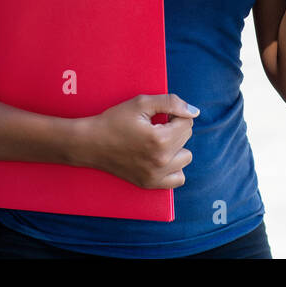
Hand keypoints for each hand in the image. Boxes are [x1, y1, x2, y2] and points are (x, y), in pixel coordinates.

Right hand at [81, 94, 197, 188]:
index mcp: (161, 140)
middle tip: (154, 125)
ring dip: (177, 147)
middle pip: (187, 138)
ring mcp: (156, 175)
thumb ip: (171, 103)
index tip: (159, 114)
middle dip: (175, 128)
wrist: (91, 143)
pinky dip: (174, 167)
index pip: (187, 122)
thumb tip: (195, 112)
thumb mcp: (141, 103)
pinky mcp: (150, 184)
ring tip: (158, 141)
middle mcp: (162, 161)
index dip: (174, 113)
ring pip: (186, 157)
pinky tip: (161, 157)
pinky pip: (178, 178)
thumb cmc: (115, 120)